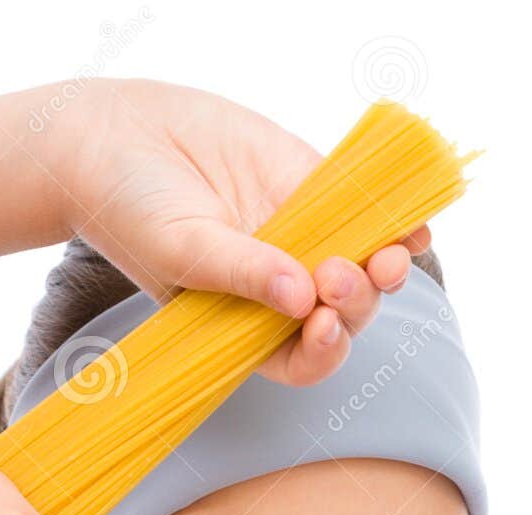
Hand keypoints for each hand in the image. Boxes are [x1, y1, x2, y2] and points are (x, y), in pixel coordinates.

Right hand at [48, 78, 429, 386]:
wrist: (116, 137)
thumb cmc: (133, 211)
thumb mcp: (183, 250)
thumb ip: (242, 274)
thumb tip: (302, 298)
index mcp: (245, 328)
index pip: (299, 360)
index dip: (322, 352)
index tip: (323, 326)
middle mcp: (281, 293)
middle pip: (339, 317)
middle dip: (353, 306)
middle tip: (339, 274)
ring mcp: (302, 240)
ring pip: (360, 268)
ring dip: (382, 271)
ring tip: (385, 255)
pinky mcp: (313, 185)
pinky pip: (363, 209)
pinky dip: (394, 220)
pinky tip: (415, 227)